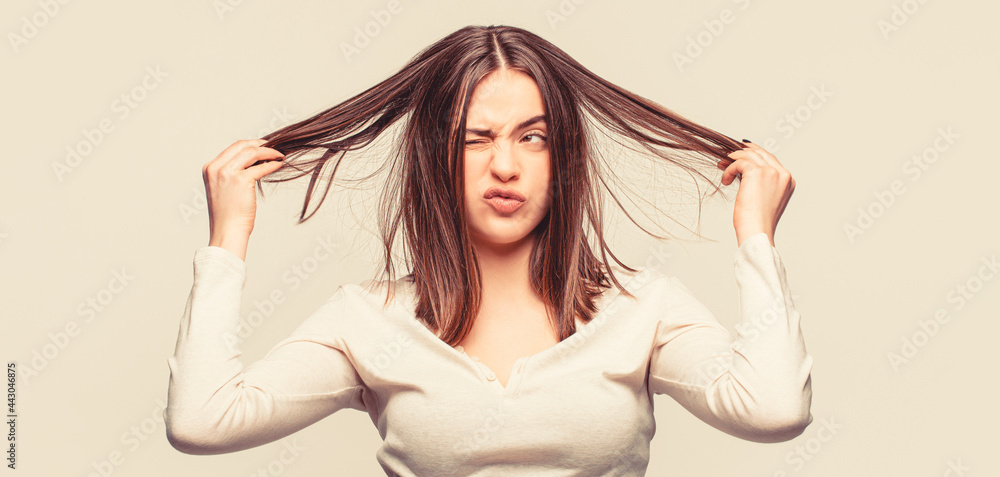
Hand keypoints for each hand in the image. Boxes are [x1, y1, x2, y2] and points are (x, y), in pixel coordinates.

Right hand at [202, 139, 284, 259]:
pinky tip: (279, 164)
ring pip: (252, 153)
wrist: (227, 230)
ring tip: (279, 155)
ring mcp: (227, 173)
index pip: (232, 148)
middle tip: (273, 147)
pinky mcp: (241, 181)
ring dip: (269, 152)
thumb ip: (232, 173)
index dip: (249, 144)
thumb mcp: (223, 189)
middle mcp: (216, 168)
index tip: (261, 146)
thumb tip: (255, 161)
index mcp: (210, 168)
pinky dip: (272, 164)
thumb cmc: (228, 214)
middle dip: (260, 144)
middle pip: (242, 146)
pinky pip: (261, 167)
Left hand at [717, 141, 794, 247]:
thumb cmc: (758, 221)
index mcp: (788, 180)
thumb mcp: (766, 199)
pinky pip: (739, 162)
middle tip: (728, 157)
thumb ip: (762, 183)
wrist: (757, 232)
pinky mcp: (757, 173)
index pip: (770, 158)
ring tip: (724, 171)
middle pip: (760, 153)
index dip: (754, 153)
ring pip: (749, 155)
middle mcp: (782, 174)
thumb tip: (743, 170)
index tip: (741, 153)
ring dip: (733, 162)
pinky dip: (729, 170)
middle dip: (742, 153)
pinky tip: (726, 180)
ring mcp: (771, 172)